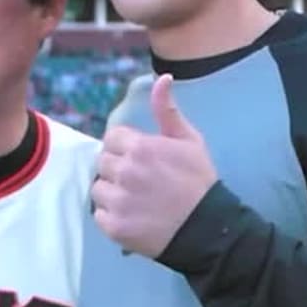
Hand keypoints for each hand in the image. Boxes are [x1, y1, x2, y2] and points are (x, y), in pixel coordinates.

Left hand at [91, 74, 217, 258]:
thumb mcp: (190, 141)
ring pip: (98, 188)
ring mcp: (118, 201)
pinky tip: (133, 216)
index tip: (142, 160)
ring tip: (137, 200)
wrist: (208, 228)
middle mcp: (125, 172)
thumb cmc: (199, 182)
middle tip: (141, 181)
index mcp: (140, 147)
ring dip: (112, 193)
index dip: (125, 147)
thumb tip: (163, 78)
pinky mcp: (114, 226)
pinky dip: (112, 216)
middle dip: (118, 169)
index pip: (112, 138)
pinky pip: (99, 215)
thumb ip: (168, 111)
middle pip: (103, 162)